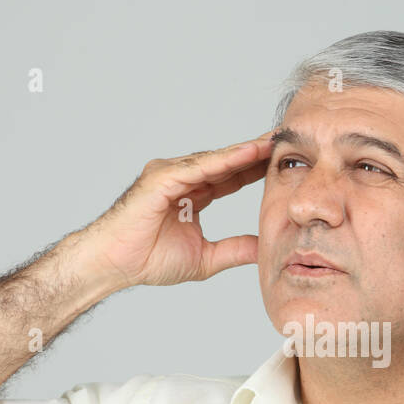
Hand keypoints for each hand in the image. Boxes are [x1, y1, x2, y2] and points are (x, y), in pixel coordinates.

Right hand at [79, 130, 275, 288]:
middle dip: (257, 151)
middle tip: (288, 139)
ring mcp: (171, 173)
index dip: (257, 169)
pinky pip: (199, 166)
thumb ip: (235, 250)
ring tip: (274, 142)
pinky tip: (247, 153)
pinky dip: (224, 160)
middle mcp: (183, 177)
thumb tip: (265, 249)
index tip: (285, 163)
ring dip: (246, 151)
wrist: (115, 264)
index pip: (232, 177)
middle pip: (228, 161)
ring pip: (216, 159)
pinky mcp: (161, 177)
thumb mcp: (206, 258)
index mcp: (193, 194)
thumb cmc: (148, 260)